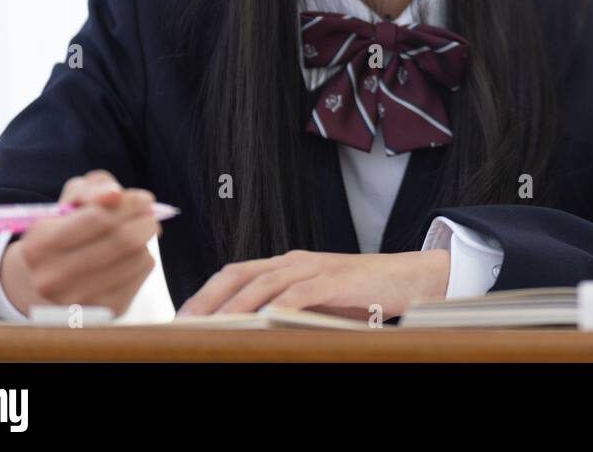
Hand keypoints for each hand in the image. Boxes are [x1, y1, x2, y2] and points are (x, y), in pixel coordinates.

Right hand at [0, 169, 161, 317]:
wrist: (50, 281)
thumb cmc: (65, 230)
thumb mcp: (71, 201)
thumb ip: (92, 188)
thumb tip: (113, 194)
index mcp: (39, 245)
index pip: (99, 218)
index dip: (130, 203)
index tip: (143, 199)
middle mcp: (53, 279)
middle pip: (123, 240)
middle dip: (145, 220)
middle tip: (149, 216)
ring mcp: (78, 301)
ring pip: (137, 257)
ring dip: (146, 240)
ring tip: (139, 234)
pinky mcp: (103, 312)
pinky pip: (141, 275)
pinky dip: (144, 258)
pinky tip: (131, 256)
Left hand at [175, 249, 451, 321]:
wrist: (408, 277)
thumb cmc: (363, 294)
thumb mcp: (317, 302)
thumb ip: (287, 309)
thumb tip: (251, 331)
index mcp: (287, 264)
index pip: (236, 273)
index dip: (206, 293)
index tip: (183, 318)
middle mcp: (295, 261)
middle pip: (239, 274)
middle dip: (207, 299)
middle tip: (183, 324)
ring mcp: (314, 267)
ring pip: (262, 283)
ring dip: (234, 306)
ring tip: (212, 328)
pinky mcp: (334, 279)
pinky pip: (298, 293)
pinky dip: (277, 306)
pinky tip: (261, 321)